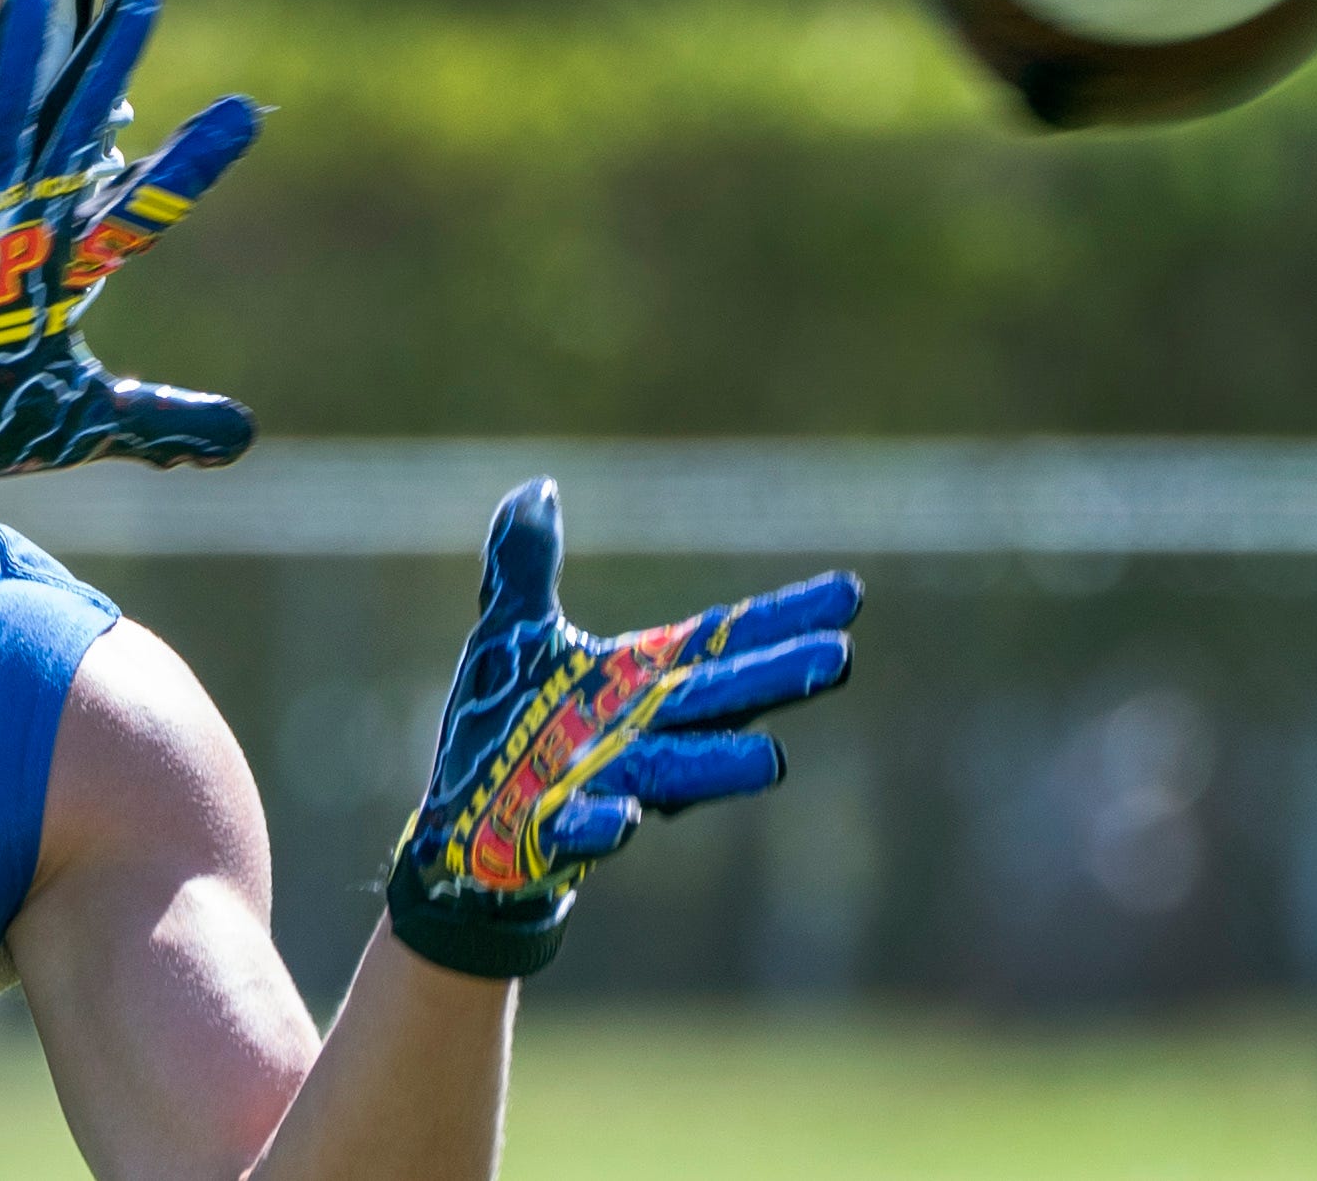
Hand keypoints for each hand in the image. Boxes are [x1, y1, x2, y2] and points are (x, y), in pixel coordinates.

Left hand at [387, 478, 861, 978]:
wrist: (466, 823)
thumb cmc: (506, 724)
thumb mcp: (511, 631)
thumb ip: (525, 566)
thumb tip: (539, 486)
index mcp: (639, 680)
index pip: (720, 643)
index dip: (782, 620)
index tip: (850, 592)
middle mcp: (639, 732)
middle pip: (714, 702)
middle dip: (772, 681)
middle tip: (839, 659)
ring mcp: (603, 783)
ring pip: (670, 773)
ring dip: (718, 766)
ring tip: (773, 763)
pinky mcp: (555, 830)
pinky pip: (584, 829)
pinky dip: (605, 825)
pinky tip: (624, 821)